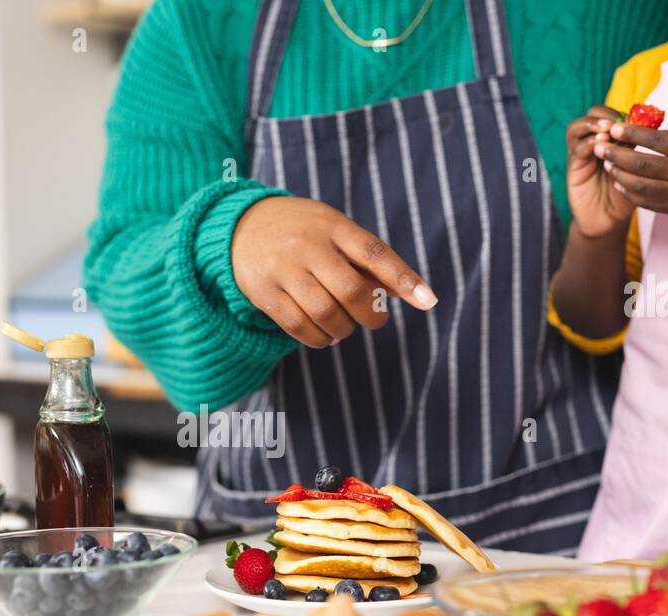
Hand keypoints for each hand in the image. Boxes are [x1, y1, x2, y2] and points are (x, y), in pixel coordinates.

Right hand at [231, 196, 436, 348]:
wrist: (239, 227)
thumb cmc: (302, 232)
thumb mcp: (335, 231)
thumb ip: (368, 260)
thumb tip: (408, 292)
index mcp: (333, 225)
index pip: (374, 253)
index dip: (404, 278)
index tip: (428, 301)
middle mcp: (308, 245)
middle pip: (351, 290)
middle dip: (371, 314)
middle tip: (375, 320)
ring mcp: (284, 269)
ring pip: (325, 312)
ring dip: (344, 329)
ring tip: (345, 328)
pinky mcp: (264, 292)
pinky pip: (298, 326)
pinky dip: (319, 339)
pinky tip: (326, 336)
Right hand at [566, 106, 635, 238]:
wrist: (609, 220)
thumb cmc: (626, 193)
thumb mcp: (636, 168)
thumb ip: (635, 148)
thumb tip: (644, 126)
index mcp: (609, 139)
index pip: (610, 113)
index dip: (621, 113)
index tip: (635, 121)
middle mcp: (592, 143)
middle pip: (591, 114)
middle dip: (605, 114)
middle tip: (618, 123)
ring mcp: (580, 154)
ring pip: (577, 127)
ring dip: (592, 124)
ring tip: (606, 129)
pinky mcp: (573, 169)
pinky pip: (576, 150)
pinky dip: (587, 144)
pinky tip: (600, 146)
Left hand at [596, 123, 667, 222]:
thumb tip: (640, 130)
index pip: (655, 140)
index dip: (631, 134)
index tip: (613, 128)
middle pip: (642, 164)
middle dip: (617, 155)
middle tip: (599, 147)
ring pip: (640, 186)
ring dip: (619, 175)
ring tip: (607, 165)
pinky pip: (646, 202)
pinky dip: (630, 192)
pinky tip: (620, 183)